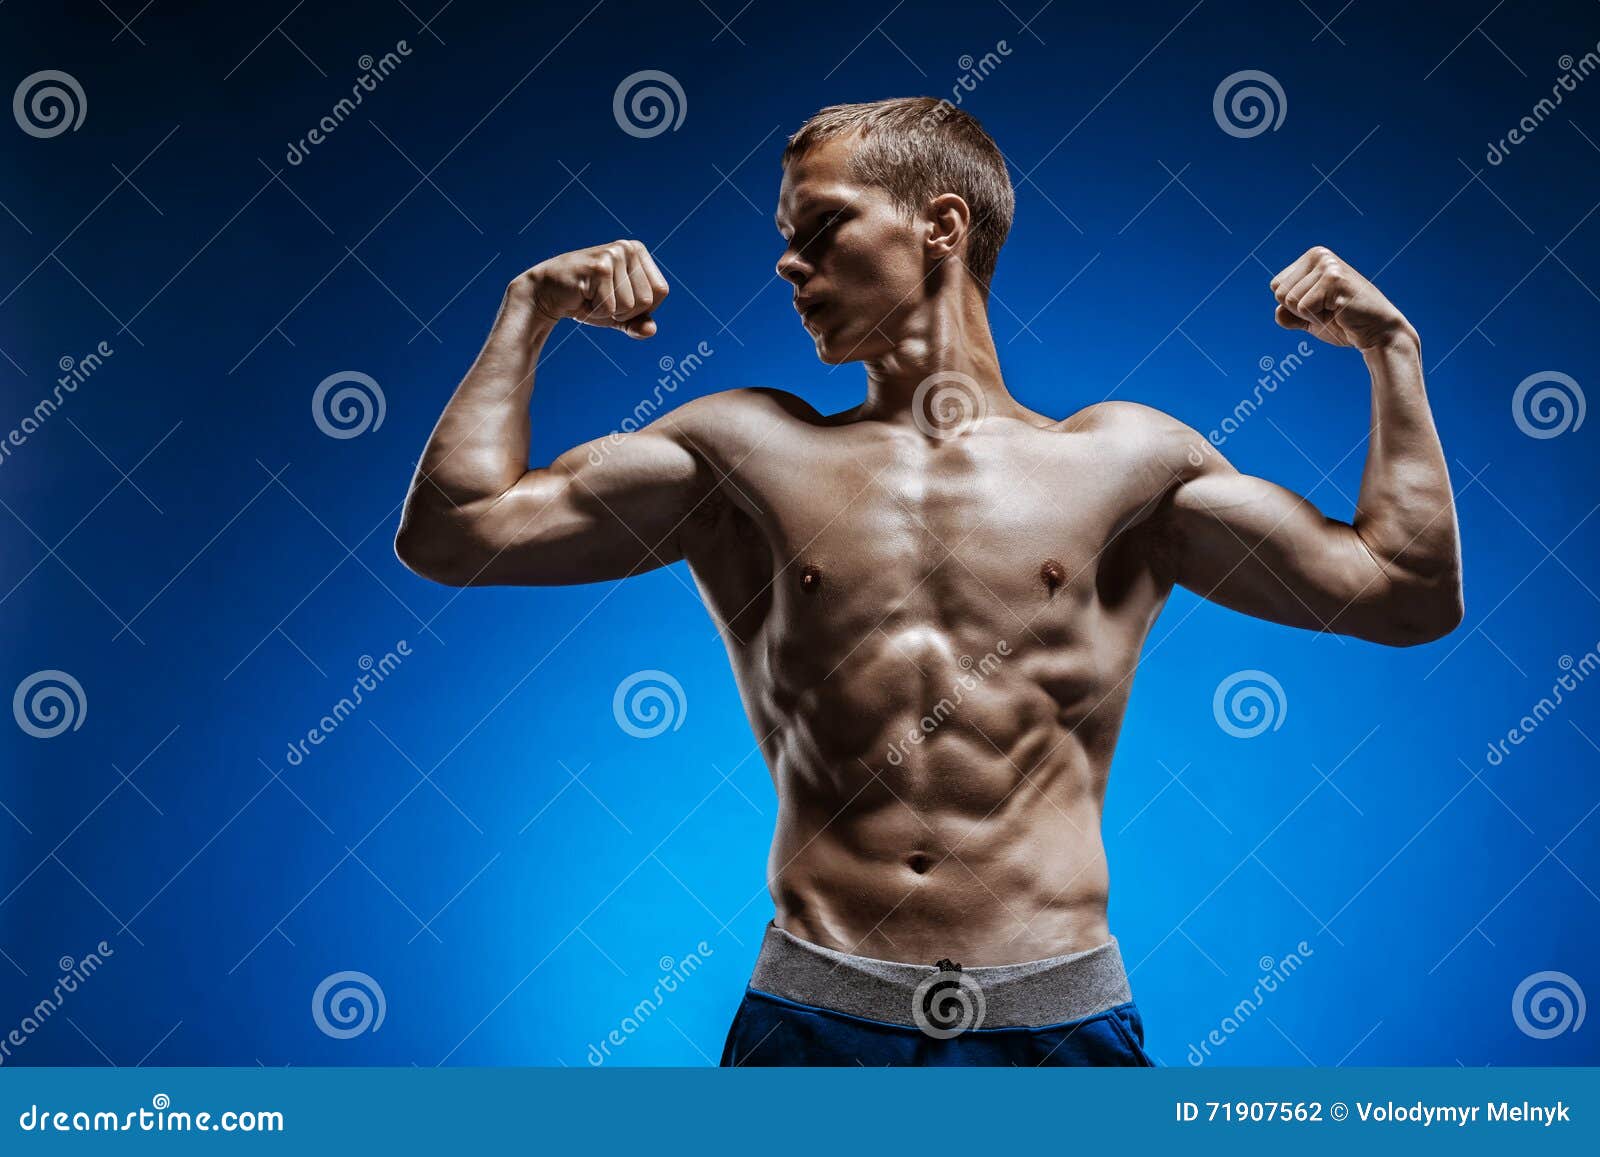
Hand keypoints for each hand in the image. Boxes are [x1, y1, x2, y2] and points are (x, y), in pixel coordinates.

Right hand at [522, 239, 669, 338]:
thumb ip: (637, 323)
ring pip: (629, 306)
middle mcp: (629, 248)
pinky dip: (595, 311)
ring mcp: (614, 254)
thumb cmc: (586, 301)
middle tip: (601, 299)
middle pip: (647, 300)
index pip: (661, 291)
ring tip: (591, 297)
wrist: (547, 293)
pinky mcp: (599, 267)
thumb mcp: (618, 315)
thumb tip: (651, 330)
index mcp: (638, 251)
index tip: (618, 299)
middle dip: (624, 312)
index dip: (642, 307)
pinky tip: (582, 296)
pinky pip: (610, 308)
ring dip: (607, 312)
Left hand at [1270, 246, 1413, 349]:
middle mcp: (1319, 255)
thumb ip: (1287, 313)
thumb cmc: (1343, 323)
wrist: (1375, 332)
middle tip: (1327, 310)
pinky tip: (1339, 312)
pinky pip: (1304, 307)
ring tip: (1333, 310)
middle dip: (1298, 311)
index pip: (1276, 285)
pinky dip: (1317, 318)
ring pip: (1290, 300)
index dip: (1292, 306)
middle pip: (1280, 292)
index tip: (1319, 305)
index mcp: (1312, 257)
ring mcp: (1328, 265)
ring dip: (1309, 315)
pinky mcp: (1334, 280)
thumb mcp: (1307, 317)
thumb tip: (1278, 311)